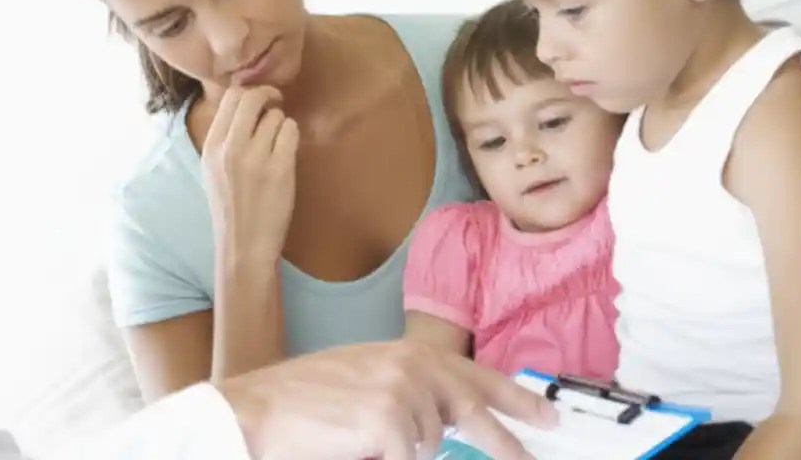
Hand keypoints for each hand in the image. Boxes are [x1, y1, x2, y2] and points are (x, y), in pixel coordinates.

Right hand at [202, 86, 299, 259]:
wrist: (244, 245)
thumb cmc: (231, 208)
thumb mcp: (213, 170)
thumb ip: (224, 138)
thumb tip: (244, 104)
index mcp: (211, 147)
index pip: (230, 99)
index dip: (248, 92)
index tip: (259, 100)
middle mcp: (231, 148)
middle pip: (252, 98)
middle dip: (268, 95)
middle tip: (276, 102)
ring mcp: (256, 158)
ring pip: (276, 115)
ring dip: (281, 122)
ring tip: (278, 142)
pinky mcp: (280, 169)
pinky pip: (291, 131)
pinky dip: (292, 135)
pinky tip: (287, 151)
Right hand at [219, 340, 556, 459]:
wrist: (256, 411)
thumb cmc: (299, 401)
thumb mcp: (362, 379)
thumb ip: (407, 390)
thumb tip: (449, 422)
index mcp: (404, 352)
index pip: (472, 373)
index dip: (513, 397)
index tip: (544, 416)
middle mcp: (410, 366)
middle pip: (473, 409)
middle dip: (506, 442)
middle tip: (528, 459)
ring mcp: (403, 394)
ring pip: (431, 444)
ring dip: (403, 450)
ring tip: (357, 437)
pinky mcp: (392, 424)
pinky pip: (408, 459)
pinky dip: (385, 458)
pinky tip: (353, 446)